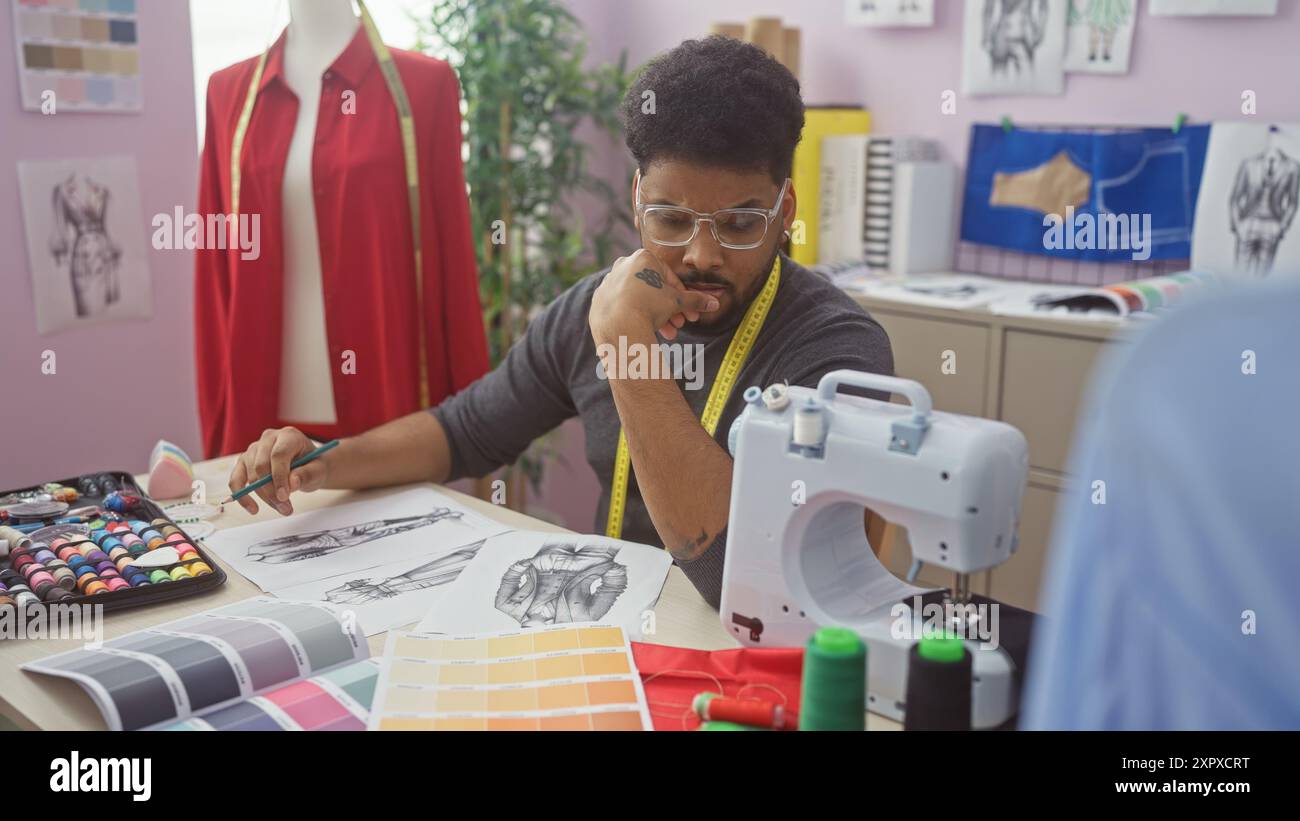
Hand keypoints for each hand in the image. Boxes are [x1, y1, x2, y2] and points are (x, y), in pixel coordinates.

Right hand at [227, 427, 328, 515]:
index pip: (278, 455)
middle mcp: (268, 439)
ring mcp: (254, 449)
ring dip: (264, 497)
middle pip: (262, 466)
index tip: (284, 497)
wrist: (308, 466)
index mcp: (288, 435)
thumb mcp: (319, 470)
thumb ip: (308, 474)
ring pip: (251, 476)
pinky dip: (242, 496)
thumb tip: (292, 483)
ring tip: (282, 509)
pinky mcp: (244, 462)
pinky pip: (236, 480)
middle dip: (272, 491)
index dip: (279, 477)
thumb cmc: (313, 465)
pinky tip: (253, 509)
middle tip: (286, 508)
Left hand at [589, 249, 720, 343]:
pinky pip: (622, 308)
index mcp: (642, 258)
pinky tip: (645, 330)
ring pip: (638, 299)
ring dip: (655, 315)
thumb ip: (695, 300)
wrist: (619, 325)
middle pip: (653, 290)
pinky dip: (635, 317)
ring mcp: (608, 283)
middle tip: (680, 325)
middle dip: (669, 309)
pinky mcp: (599, 300)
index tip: (689, 313)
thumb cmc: (649, 307)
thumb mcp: (677, 303)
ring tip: (666, 333)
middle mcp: (622, 265)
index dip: (683, 298)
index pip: (669, 278)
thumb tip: (714, 303)